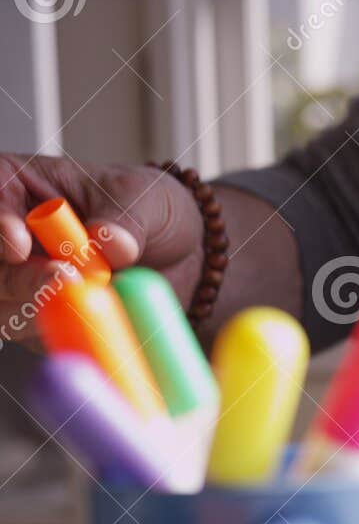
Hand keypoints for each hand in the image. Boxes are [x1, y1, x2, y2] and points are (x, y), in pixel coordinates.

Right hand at [0, 154, 201, 344]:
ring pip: (3, 305)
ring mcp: (16, 280)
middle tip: (63, 282)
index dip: (0, 224)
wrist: (176, 253)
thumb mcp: (142, 199)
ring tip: (96, 301)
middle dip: (20, 279)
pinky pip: (33, 336)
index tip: (21, 246)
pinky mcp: (35, 319)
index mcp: (17, 187)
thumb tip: (111, 243)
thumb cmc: (147, 209)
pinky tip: (98, 324)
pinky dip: (64, 334)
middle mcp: (6, 236)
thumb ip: (125, 220)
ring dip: (42, 310)